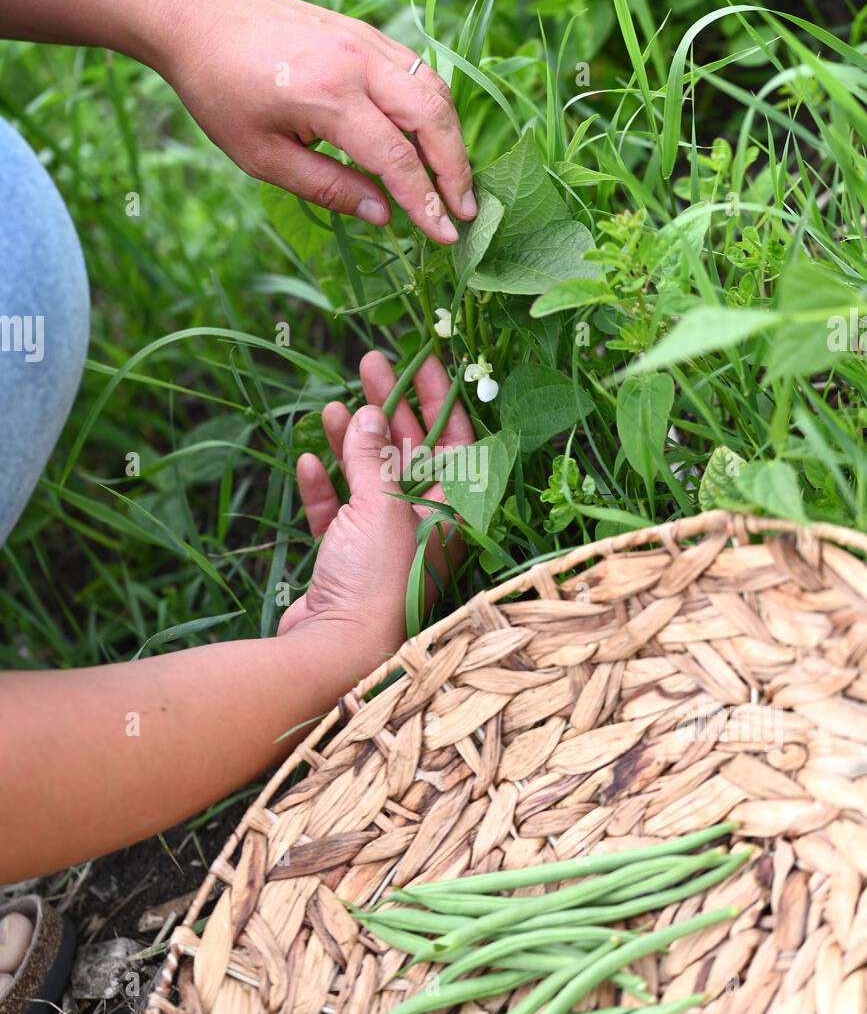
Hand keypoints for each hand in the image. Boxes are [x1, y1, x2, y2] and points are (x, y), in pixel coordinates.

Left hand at [160, 0, 476, 244]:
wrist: (200, 19)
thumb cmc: (221, 94)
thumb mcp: (262, 157)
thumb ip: (327, 186)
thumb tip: (383, 215)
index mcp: (329, 96)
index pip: (397, 158)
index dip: (425, 202)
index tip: (445, 236)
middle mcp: (357, 62)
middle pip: (432, 117)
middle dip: (456, 170)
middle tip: (466, 212)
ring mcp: (365, 40)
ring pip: (433, 88)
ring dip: (452, 137)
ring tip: (455, 181)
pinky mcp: (364, 32)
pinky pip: (417, 69)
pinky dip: (435, 107)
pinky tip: (432, 139)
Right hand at [278, 351, 474, 665]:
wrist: (337, 654)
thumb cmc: (378, 579)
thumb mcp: (382, 507)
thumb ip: (374, 457)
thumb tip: (371, 413)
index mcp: (452, 514)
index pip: (455, 442)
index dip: (439, 399)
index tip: (421, 359)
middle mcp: (423, 527)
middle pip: (412, 454)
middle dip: (391, 409)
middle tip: (370, 365)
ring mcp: (382, 545)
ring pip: (370, 480)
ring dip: (354, 442)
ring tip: (337, 405)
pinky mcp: (344, 563)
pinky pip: (337, 514)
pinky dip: (324, 487)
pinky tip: (307, 460)